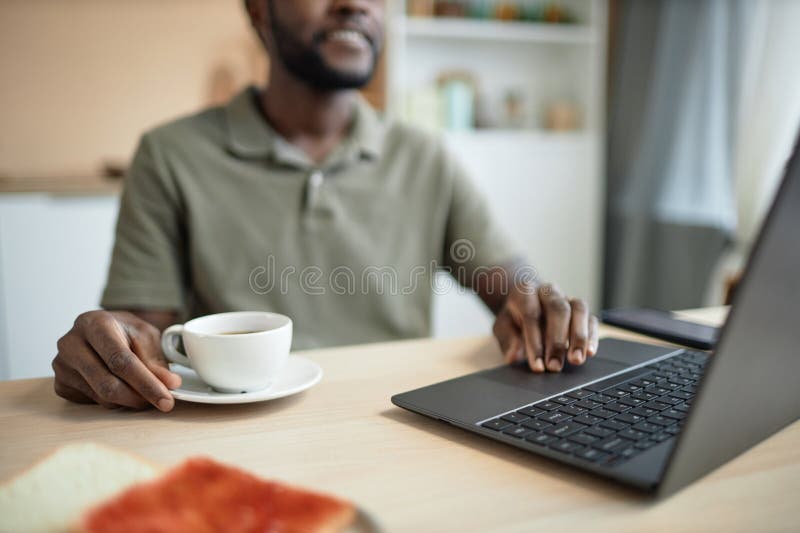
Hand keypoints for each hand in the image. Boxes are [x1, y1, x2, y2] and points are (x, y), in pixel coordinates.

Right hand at [52, 310, 180, 410]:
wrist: (100, 330)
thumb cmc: (124, 331)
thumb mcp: (145, 337)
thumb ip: (156, 361)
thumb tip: (170, 384)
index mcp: (94, 324)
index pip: (121, 361)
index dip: (146, 383)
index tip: (166, 399)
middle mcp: (71, 344)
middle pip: (108, 384)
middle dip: (139, 398)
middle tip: (162, 402)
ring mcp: (61, 365)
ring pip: (101, 397)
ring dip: (129, 400)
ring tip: (144, 391)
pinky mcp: (60, 384)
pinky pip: (92, 402)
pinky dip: (114, 401)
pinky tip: (122, 388)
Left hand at [492, 284, 598, 372]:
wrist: (526, 300)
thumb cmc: (514, 317)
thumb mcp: (503, 326)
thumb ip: (508, 340)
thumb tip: (514, 356)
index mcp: (525, 291)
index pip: (531, 314)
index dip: (534, 342)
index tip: (537, 366)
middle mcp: (549, 292)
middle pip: (558, 310)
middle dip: (557, 341)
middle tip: (554, 366)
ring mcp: (567, 298)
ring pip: (579, 310)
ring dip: (579, 337)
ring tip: (576, 360)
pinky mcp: (580, 309)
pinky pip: (591, 319)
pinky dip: (592, 336)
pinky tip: (590, 352)